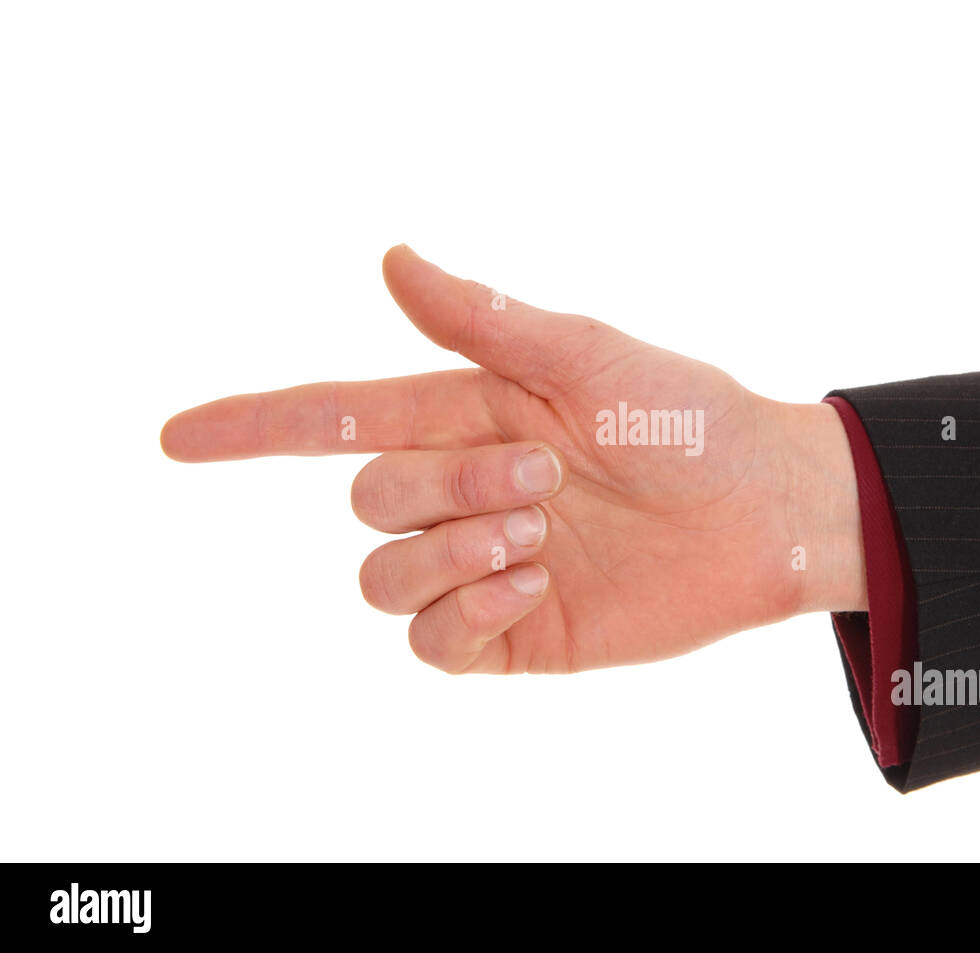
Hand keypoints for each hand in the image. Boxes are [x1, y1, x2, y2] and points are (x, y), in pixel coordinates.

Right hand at [161, 246, 866, 672]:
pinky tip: (534, 581)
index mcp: (468, 416)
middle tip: (548, 477)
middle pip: (368, 499)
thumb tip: (391, 257)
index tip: (178, 437)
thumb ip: (487, 322)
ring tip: (541, 535)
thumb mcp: (589, 357)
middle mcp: (464, 491)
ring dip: (452, 549)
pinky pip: (433, 642)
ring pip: (385, 576)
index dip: (255, 426)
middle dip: (445, 486)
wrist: (763, 510)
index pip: (336, 421)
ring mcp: (484, 566)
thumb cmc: (687, 419)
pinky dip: (465, 608)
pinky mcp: (514, 632)